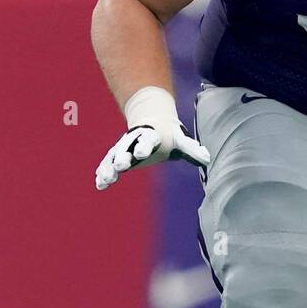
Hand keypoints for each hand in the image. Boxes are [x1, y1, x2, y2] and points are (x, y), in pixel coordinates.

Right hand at [95, 86, 209, 190]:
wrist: (154, 123)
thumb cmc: (170, 136)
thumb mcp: (181, 140)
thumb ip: (191, 149)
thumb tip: (207, 159)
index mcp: (151, 135)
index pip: (147, 139)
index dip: (144, 145)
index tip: (141, 153)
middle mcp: (134, 140)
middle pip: (126, 147)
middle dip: (122, 156)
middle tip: (121, 165)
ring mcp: (124, 148)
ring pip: (113, 156)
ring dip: (109, 168)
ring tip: (105, 180)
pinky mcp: (117, 156)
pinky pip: (107, 163)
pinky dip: (103, 172)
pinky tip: (100, 184)